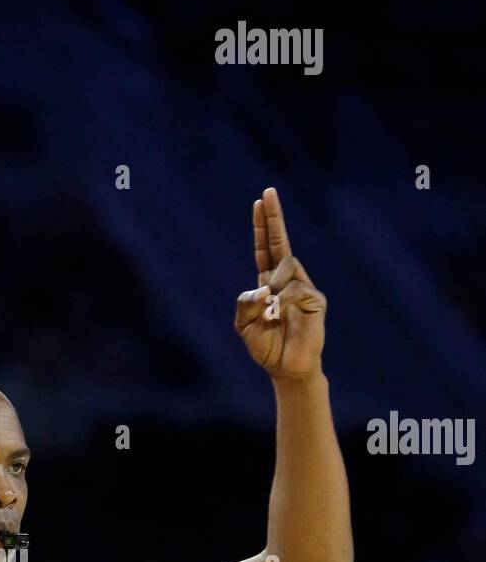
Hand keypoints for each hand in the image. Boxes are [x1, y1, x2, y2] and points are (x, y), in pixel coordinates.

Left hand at [234, 186, 325, 384]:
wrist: (287, 368)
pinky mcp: (315, 299)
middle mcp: (287, 280)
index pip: (265, 249)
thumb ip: (245, 304)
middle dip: (273, 218)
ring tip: (272, 312)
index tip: (260, 202)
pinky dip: (283, 300)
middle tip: (268, 193)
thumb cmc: (267, 347)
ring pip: (285, 266)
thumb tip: (262, 287)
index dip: (263, 227)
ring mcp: (303, 287)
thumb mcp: (245, 325)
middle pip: (280, 242)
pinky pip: (295, 287)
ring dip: (273, 286)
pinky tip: (281, 314)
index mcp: (268, 283)